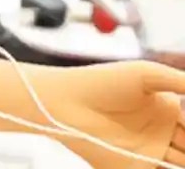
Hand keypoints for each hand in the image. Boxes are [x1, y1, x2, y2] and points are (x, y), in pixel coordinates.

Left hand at [40, 60, 184, 168]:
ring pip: (184, 161)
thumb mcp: (148, 76)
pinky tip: (178, 162)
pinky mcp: (135, 168)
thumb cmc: (100, 82)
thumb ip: (182, 83)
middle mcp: (163, 132)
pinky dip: (175, 168)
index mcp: (167, 108)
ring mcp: (151, 152)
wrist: (63, 101)